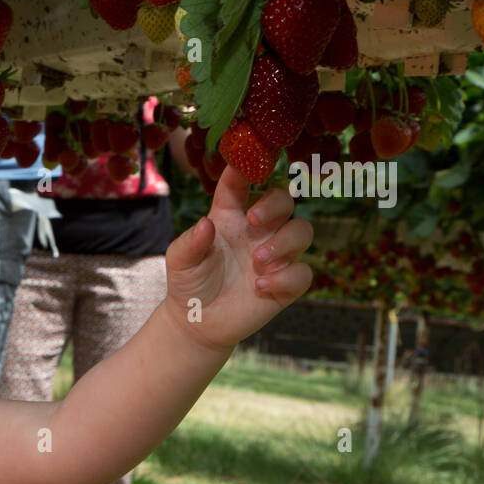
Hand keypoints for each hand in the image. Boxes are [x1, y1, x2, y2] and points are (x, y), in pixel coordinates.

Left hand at [161, 165, 313, 351]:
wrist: (197, 322)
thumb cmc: (189, 282)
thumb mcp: (180, 261)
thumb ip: (190, 242)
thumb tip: (206, 224)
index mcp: (230, 217)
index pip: (240, 185)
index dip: (245, 169)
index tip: (246, 161)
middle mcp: (257, 231)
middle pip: (284, 200)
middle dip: (275, 204)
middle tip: (254, 220)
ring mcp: (275, 256)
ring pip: (302, 231)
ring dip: (284, 242)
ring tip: (257, 261)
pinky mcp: (286, 284)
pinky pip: (303, 272)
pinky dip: (286, 277)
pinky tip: (261, 287)